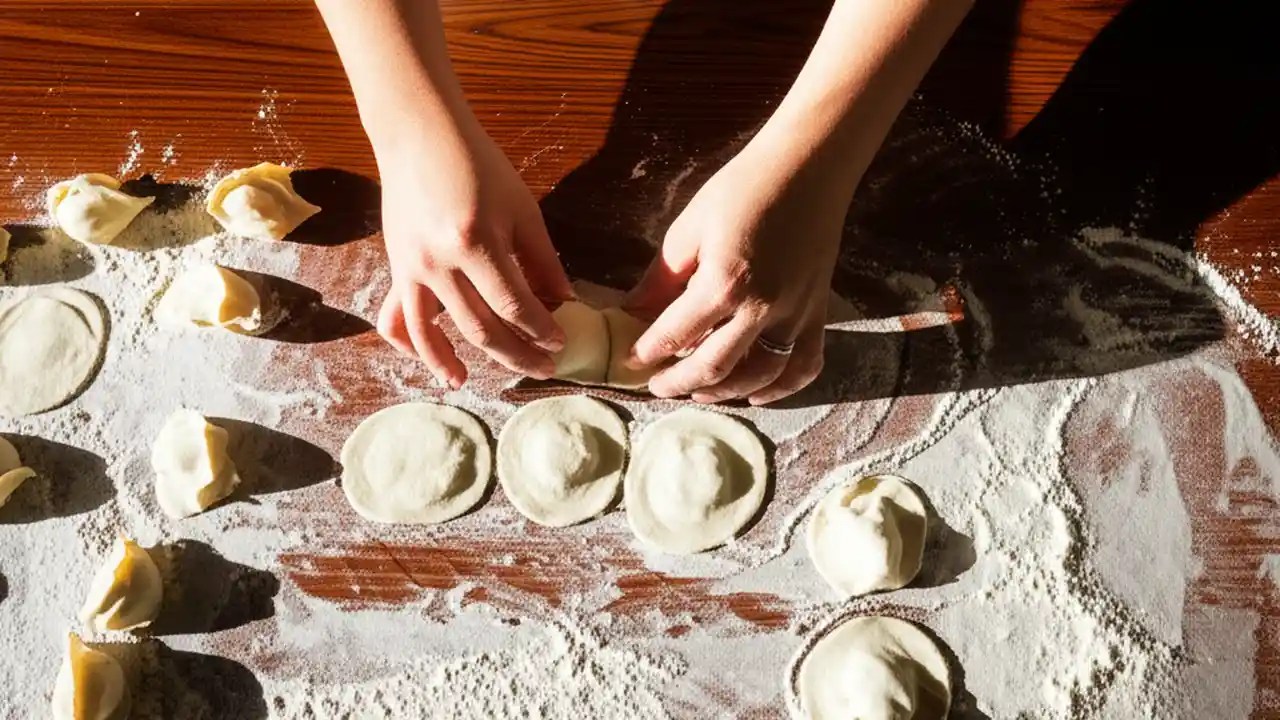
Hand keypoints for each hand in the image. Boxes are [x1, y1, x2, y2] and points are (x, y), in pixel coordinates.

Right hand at [374, 125, 572, 387]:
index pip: (513, 304)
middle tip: (544, 367)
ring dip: (457, 363)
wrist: (419, 134)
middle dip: (516, 353)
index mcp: (475, 241)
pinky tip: (437, 363)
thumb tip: (564, 302)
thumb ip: (543, 259)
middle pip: (480, 327)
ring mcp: (411, 268)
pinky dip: (416, 347)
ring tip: (477, 381)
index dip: (540, 328)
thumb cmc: (477, 164)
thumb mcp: (522, 208)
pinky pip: (400, 320)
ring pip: (436, 333)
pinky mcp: (396, 268)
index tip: (561, 340)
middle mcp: (438, 261)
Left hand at [626, 137, 847, 404]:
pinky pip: (804, 365)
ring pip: (759, 376)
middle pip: (714, 368)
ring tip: (698, 391)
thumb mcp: (689, 228)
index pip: (675, 334)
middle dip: (679, 383)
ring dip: (724, 391)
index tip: (630, 360)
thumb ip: (661, 278)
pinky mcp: (818, 312)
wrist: (807, 167)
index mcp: (723, 283)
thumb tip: (632, 311)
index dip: (647, 352)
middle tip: (657, 386)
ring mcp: (795, 315)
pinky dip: (780, 388)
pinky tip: (754, 391)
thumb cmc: (743, 188)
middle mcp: (762, 308)